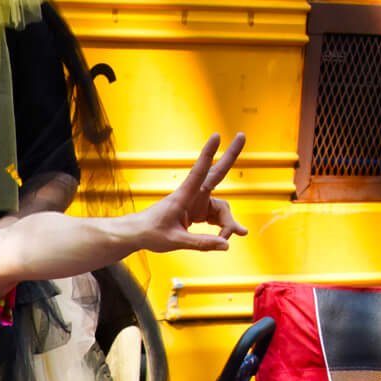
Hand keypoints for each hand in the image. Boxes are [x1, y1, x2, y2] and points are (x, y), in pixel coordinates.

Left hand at [132, 133, 246, 256]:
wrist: (138, 234)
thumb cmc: (150, 233)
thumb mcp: (174, 241)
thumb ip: (201, 243)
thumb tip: (225, 245)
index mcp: (183, 196)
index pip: (198, 172)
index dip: (208, 154)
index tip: (216, 136)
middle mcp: (193, 195)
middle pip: (217, 174)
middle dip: (230, 156)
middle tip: (242, 135)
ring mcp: (197, 203)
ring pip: (222, 209)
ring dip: (228, 224)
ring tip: (233, 237)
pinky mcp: (198, 211)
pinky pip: (217, 218)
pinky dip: (222, 228)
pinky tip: (224, 238)